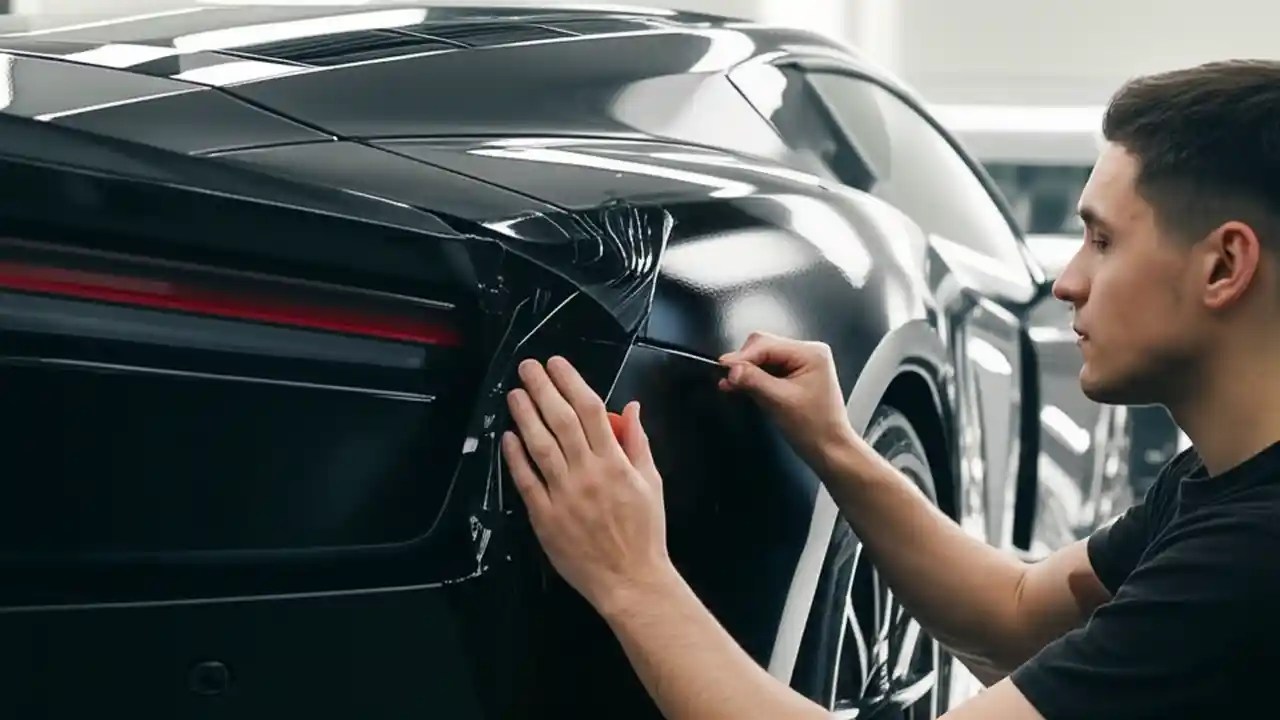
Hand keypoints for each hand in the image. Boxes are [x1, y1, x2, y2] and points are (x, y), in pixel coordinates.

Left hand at [502, 356, 675, 611]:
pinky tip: (509, 437)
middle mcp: (587, 473)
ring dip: (525, 416)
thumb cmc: (645, 532)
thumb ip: (638, 443)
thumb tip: (632, 407)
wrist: (630, 580)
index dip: (571, 382)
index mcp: (615, 463)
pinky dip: (516, 458)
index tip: (557, 364)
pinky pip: (527, 482)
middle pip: (561, 420)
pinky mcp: (545, 517)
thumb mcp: (652, 483)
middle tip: (528, 367)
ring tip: (515, 394)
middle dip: (543, 389)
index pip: (590, 410)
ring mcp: (564, 495)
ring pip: (540, 446)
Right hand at [718, 332, 855, 465]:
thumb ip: (754, 381)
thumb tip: (731, 368)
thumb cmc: (813, 427)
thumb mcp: (779, 401)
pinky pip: (768, 368)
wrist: (828, 449)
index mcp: (810, 353)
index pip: (766, 345)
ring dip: (747, 370)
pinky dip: (754, 377)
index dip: (742, 357)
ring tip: (732, 385)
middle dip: (744, 362)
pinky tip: (742, 386)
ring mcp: (801, 362)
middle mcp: (807, 352)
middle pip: (763, 346)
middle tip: (727, 380)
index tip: (722, 368)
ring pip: (762, 357)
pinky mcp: (794, 374)